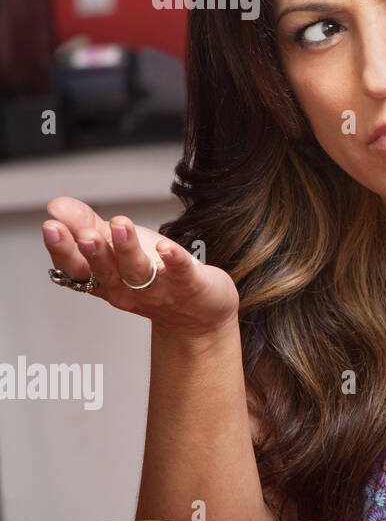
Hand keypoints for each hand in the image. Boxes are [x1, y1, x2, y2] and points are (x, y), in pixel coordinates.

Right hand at [42, 197, 240, 338]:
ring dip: (128, 249)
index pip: (76, 267)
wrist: (199, 314)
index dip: (62, 249)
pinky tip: (166, 247)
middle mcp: (126, 288)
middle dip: (93, 252)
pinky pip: (180, 273)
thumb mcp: (117, 248)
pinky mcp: (189, 285)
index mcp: (104, 279)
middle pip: (105, 271)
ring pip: (138, 271)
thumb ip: (86, 225)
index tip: (51, 225)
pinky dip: (173, 261)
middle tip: (84, 234)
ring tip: (120, 224)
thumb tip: (56, 205)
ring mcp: (158, 289)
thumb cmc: (154, 276)